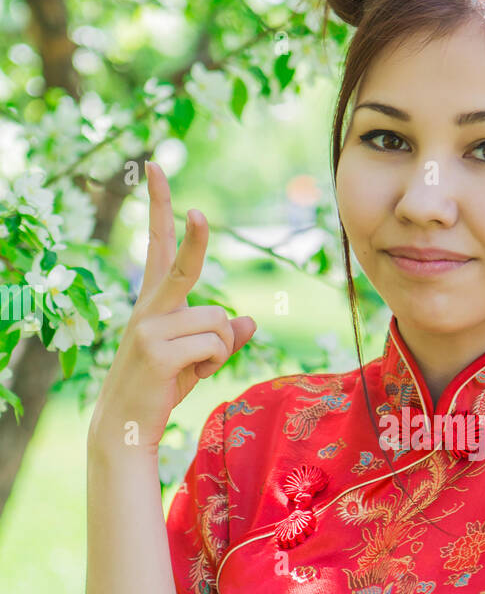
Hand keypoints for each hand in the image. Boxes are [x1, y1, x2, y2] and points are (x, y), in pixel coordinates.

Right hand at [88, 161, 256, 453]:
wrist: (126, 426)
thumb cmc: (160, 389)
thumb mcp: (194, 359)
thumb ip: (220, 337)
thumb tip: (249, 321)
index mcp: (153, 302)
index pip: (158, 246)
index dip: (159, 207)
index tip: (155, 167)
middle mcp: (148, 308)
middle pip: (184, 265)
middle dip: (194, 237)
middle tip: (193, 205)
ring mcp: (149, 328)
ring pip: (217, 321)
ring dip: (219, 349)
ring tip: (195, 368)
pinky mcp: (157, 350)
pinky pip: (213, 344)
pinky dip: (214, 362)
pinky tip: (191, 376)